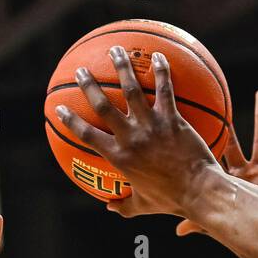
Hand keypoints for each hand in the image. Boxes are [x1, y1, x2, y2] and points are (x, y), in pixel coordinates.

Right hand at [57, 48, 219, 216]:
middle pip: (103, 106)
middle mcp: (131, 138)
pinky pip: (164, 90)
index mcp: (119, 158)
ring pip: (131, 90)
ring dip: (121, 67)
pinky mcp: (172, 119)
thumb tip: (109, 206)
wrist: (199, 193)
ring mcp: (151, 126)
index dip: (71, 121)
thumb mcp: (143, 206)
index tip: (59, 108)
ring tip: (115, 50)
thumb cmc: (171, 201)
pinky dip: (161, 71)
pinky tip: (158, 56)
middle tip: (80, 71)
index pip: (87, 136)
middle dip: (88, 85)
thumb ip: (124, 206)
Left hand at [169, 89, 257, 234]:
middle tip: (223, 94)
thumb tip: (178, 230)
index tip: (192, 118)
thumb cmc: (245, 235)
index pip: (211, 156)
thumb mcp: (221, 225)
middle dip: (229, 121)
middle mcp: (244, 173)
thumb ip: (199, 223)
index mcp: (226, 181)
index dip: (203, 140)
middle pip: (234, 141)